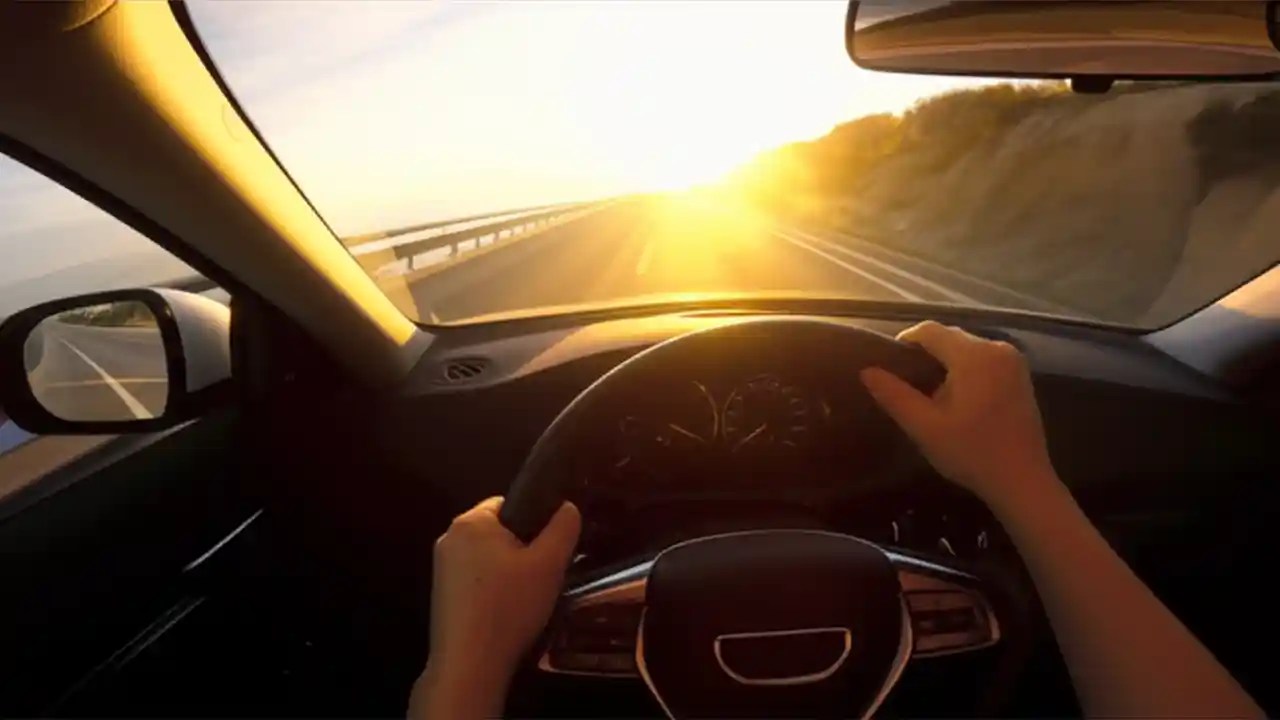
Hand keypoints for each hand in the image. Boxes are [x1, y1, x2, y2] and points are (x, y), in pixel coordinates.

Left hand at [413, 497, 579, 717]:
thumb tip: (567, 507)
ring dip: (507, 572)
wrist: (470, 665)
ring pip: (486, 558)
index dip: (534, 523)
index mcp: (470, 521)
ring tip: (525, 598)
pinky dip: (491, 591)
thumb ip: (563, 528)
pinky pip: (474, 581)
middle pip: (497, 532)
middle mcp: (448, 538)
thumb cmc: (509, 607)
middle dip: (520, 550)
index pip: (508, 503)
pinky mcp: (440, 596)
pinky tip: (505, 613)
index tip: (547, 550)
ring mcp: (441, 569)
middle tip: (541, 576)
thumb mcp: (549, 565)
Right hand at [860, 321, 1057, 505]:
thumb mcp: (925, 428)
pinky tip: (958, 398)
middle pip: (951, 337)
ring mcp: (1013, 361)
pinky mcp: (1021, 375)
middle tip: (907, 385)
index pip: (930, 331)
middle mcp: (997, 348)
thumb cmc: (971, 454)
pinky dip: (966, 370)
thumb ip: (894, 396)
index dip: (905, 342)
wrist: (1022, 480)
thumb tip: (867, 371)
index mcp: (974, 356)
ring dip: (946, 363)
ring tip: (930, 394)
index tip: (890, 365)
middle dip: (926, 354)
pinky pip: (984, 359)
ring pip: (967, 348)